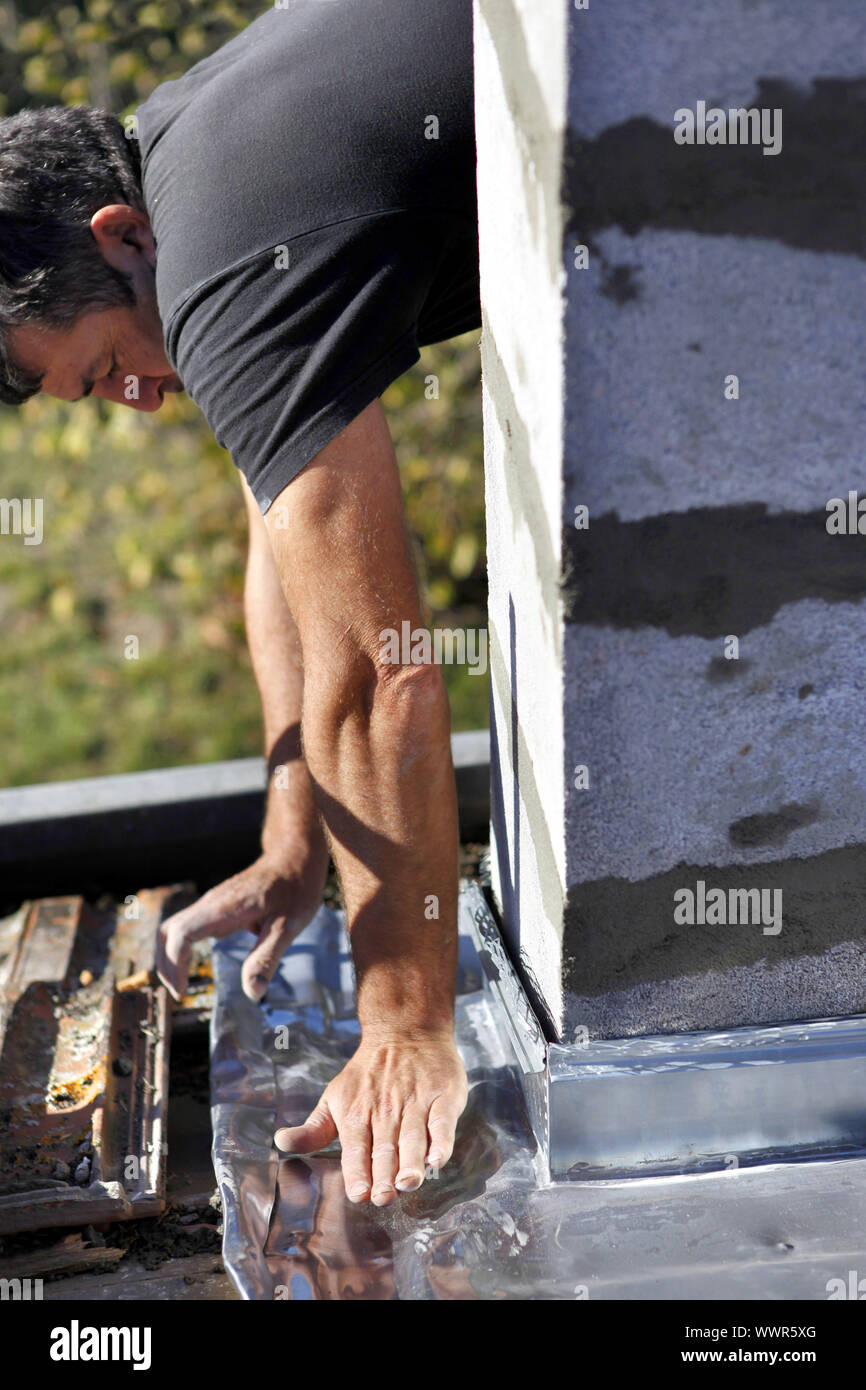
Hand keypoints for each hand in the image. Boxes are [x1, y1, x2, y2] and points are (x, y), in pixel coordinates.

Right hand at [156, 841, 328, 1002]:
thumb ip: (267, 958)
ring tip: (180, 983)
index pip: (181, 934)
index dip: (175, 965)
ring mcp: (211, 902)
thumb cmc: (294, 890)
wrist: (295, 857)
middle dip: (167, 965)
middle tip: (179, 995)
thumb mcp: (288, 927)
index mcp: (223, 908)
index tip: (184, 992)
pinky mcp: (216, 905)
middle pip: (169, 931)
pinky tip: (190, 963)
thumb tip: (253, 993)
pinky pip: (186, 924)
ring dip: (169, 955)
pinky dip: (179, 946)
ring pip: (174, 927)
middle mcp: (211, 903)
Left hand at [274, 1031, 467, 1204]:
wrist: (405, 1030)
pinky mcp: (443, 1096)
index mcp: (357, 1114)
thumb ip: (313, 1129)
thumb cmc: (368, 1073)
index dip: (358, 1173)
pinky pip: (442, 1123)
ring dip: (410, 1162)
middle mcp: (386, 1111)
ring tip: (407, 1183)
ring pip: (413, 1138)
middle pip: (385, 1149)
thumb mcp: (335, 1097)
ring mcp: (416, 1103)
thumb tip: (281, 1143)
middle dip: (384, 1176)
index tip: (359, 1195)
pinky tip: (437, 1159)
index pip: (356, 1150)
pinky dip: (441, 1141)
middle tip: (384, 1197)